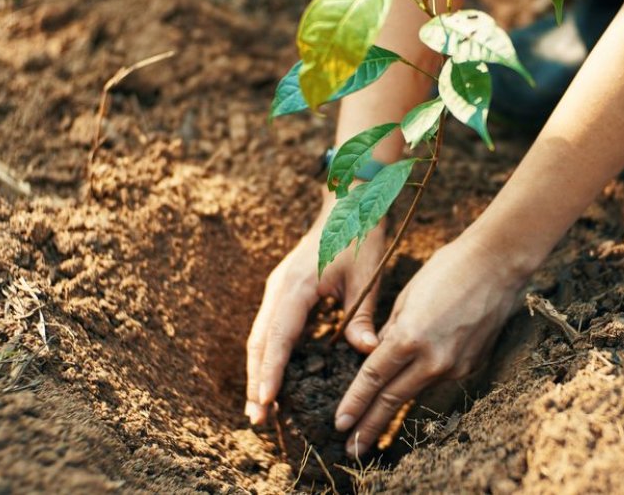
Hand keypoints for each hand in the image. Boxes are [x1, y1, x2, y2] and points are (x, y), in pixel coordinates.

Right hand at [244, 198, 385, 425]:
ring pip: (260, 337)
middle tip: (256, 419)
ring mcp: (277, 290)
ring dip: (258, 371)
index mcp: (296, 286)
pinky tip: (272, 379)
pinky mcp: (283, 292)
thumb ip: (362, 316)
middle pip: (259, 342)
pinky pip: (270, 328)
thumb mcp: (367, 277)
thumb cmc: (360, 237)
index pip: (278, 337)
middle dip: (256, 381)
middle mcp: (279, 289)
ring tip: (259, 407)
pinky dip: (268, 356)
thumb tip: (367, 352)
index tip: (265, 402)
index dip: (270, 372)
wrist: (348, 204)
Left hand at [333, 233, 528, 455]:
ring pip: (416, 391)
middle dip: (369, 426)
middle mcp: (433, 358)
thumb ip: (390, 332)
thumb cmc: (448, 269)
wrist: (498, 264)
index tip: (339, 423)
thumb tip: (378, 354)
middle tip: (351, 449)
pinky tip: (410, 389)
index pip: (374, 379)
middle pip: (393, 399)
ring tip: (373, 431)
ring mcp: (456, 365)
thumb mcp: (407, 297)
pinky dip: (421, 383)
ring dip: (393, 410)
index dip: (354, 403)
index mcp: (410, 337)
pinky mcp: (472, 365)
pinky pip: (439, 379)